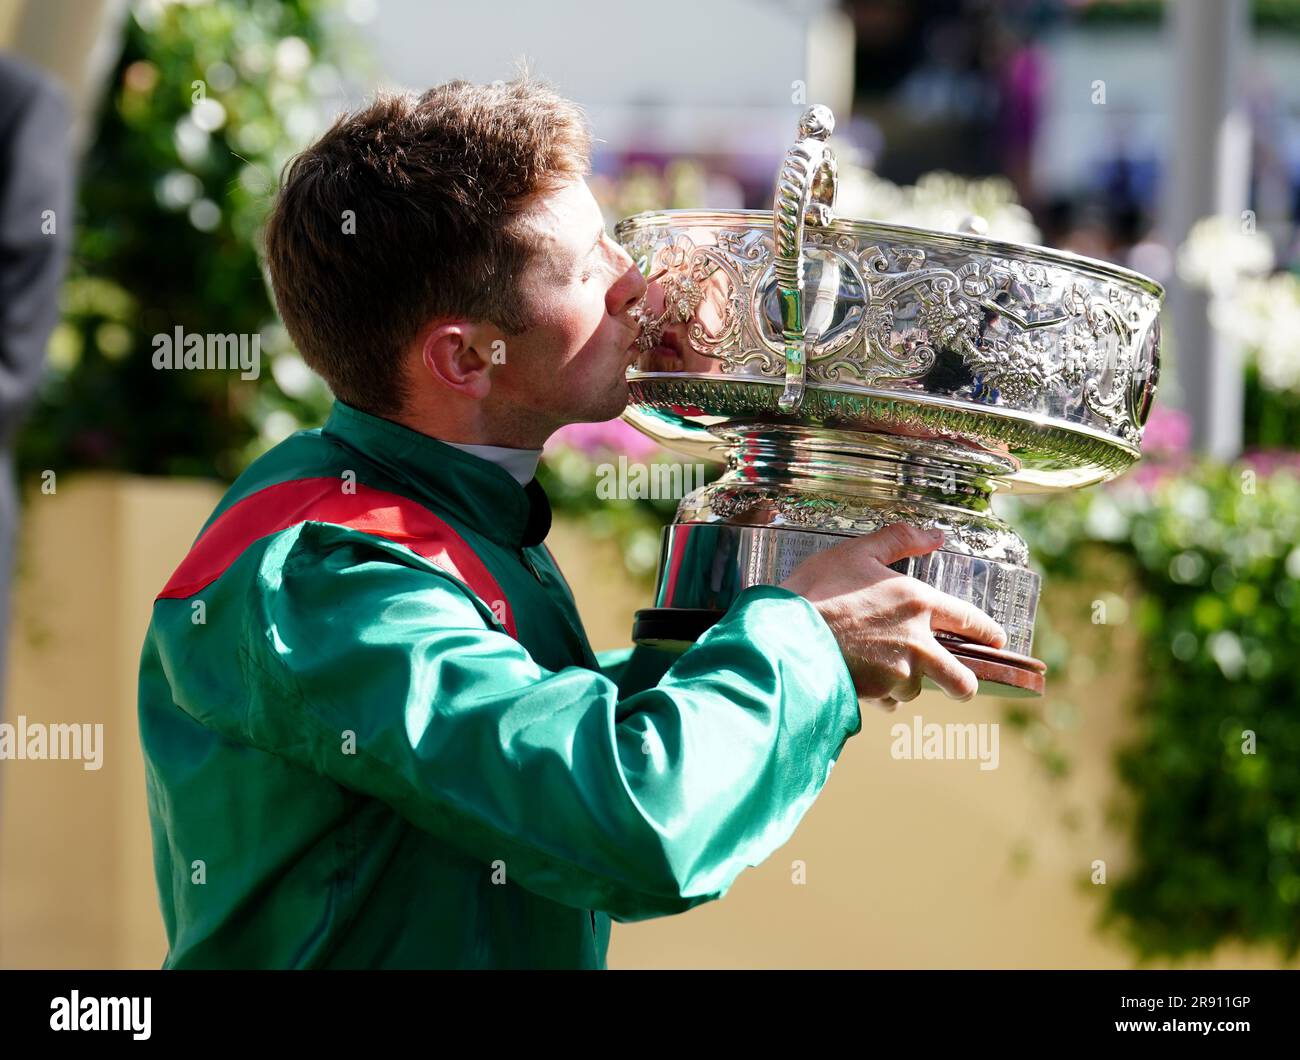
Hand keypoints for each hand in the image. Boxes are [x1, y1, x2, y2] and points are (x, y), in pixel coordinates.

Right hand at [779, 523, 1006, 709]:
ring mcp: (899, 673)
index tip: (997, 640)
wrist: (788, 636)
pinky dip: (882, 694)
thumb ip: (899, 539)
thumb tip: (935, 533)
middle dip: (965, 685)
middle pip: (962, 680)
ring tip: (881, 667)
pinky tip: (864, 679)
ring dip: (907, 683)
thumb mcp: (856, 552)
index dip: (988, 632)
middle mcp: (918, 642)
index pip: (970, 621)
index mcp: (919, 603)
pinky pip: (889, 701)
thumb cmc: (818, 591)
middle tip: (958, 683)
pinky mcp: (878, 694)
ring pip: (918, 689)